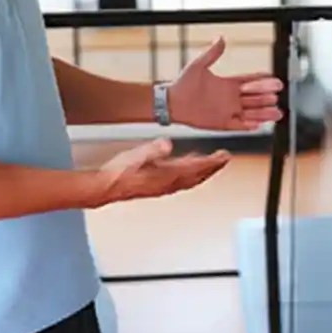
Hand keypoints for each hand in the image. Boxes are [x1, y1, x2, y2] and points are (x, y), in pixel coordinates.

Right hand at [93, 138, 229, 205]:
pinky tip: (189, 170)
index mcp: (166, 175)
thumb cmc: (120, 172)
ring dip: (204, 172)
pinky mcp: (158, 186)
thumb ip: (153, 150)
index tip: (224, 156)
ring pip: (191, 180)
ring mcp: (164, 186)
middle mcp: (169, 183)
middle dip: (213, 167)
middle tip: (225, 159)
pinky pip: (182, 181)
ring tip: (213, 164)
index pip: (196, 167)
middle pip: (198, 176)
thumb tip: (167, 145)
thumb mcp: (136, 155)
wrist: (106, 187)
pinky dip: (192, 175)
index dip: (211, 161)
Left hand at [168, 36, 284, 131]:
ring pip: (250, 113)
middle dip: (266, 97)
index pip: (250, 82)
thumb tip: (221, 37)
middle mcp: (230, 98)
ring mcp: (227, 111)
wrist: (171, 102)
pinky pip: (238, 126)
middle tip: (277, 96)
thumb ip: (212, 53)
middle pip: (254, 98)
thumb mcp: (199, 65)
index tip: (275, 80)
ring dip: (263, 113)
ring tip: (277, 113)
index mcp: (228, 84)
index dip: (263, 81)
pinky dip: (248, 126)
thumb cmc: (183, 83)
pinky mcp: (221, 124)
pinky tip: (259, 124)